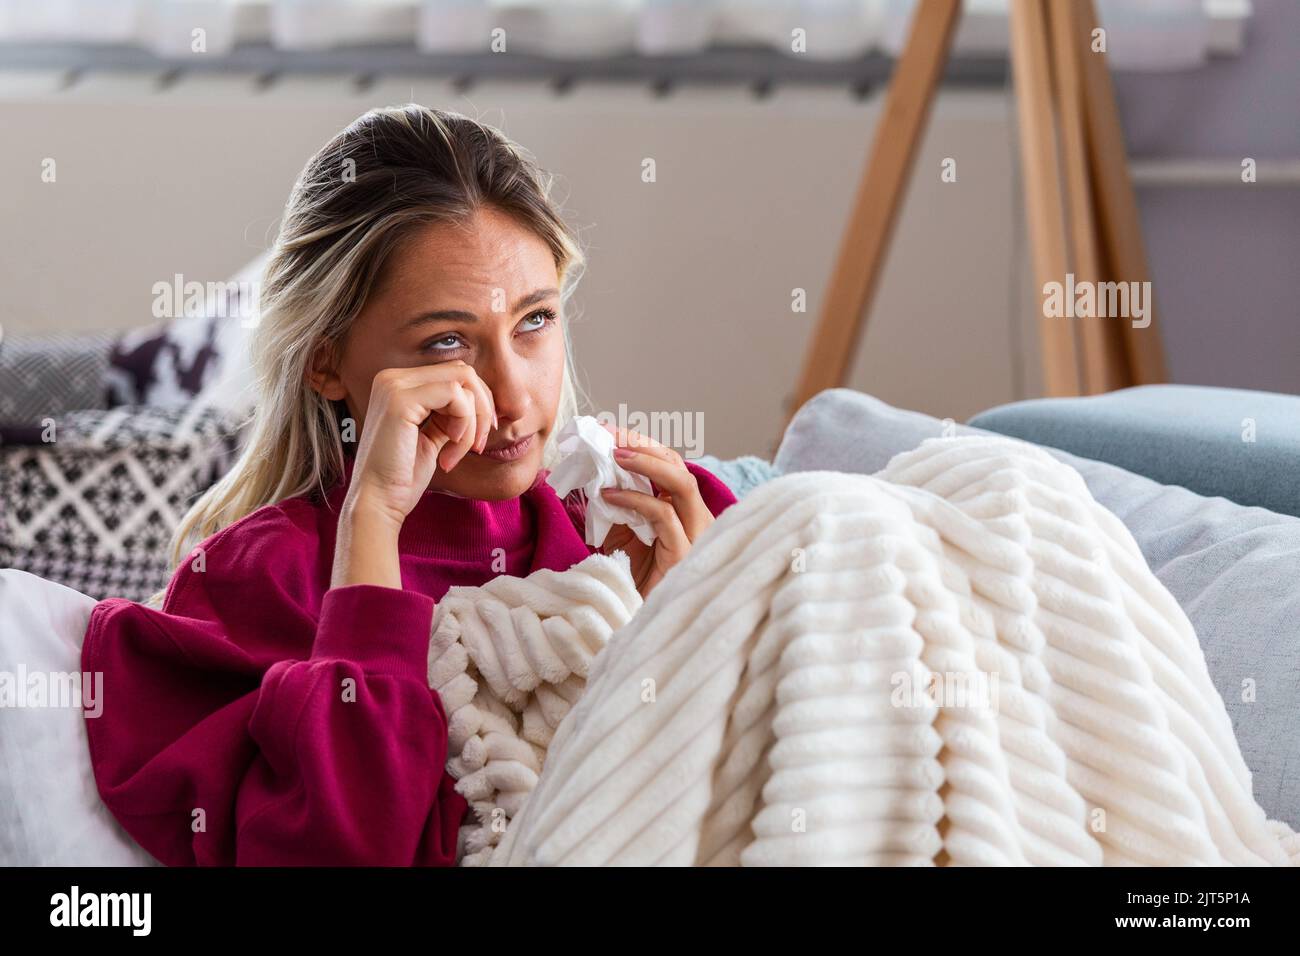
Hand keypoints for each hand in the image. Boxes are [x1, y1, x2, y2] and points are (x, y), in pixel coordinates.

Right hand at [332, 362, 494, 589]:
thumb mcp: (433, 435)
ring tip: (459, 452)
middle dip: (482, 409)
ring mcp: (394, 385)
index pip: (455, 374)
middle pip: (463, 372)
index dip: (478, 403)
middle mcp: (392, 378)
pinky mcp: (400, 400)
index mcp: (397, 384)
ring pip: (463, 382)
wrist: (379, 502)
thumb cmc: (405, 476)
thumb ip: (450, 414)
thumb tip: (482, 399)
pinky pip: (456, 396)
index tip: (478, 438)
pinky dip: (465, 426)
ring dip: (474, 422)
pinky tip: (449, 452)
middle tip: (478, 445)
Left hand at [595, 421, 713, 598]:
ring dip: (646, 463)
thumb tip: (593, 468)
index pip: (669, 464)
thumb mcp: (620, 532)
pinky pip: (663, 516)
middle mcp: (696, 517)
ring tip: (613, 453)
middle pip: (678, 467)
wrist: (633, 619)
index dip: (641, 445)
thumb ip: (615, 503)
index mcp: (683, 509)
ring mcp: (696, 535)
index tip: (608, 431)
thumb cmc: (630, 578)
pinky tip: (607, 495)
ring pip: (681, 484)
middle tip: (609, 434)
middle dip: (643, 446)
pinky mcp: (686, 554)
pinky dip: (635, 500)